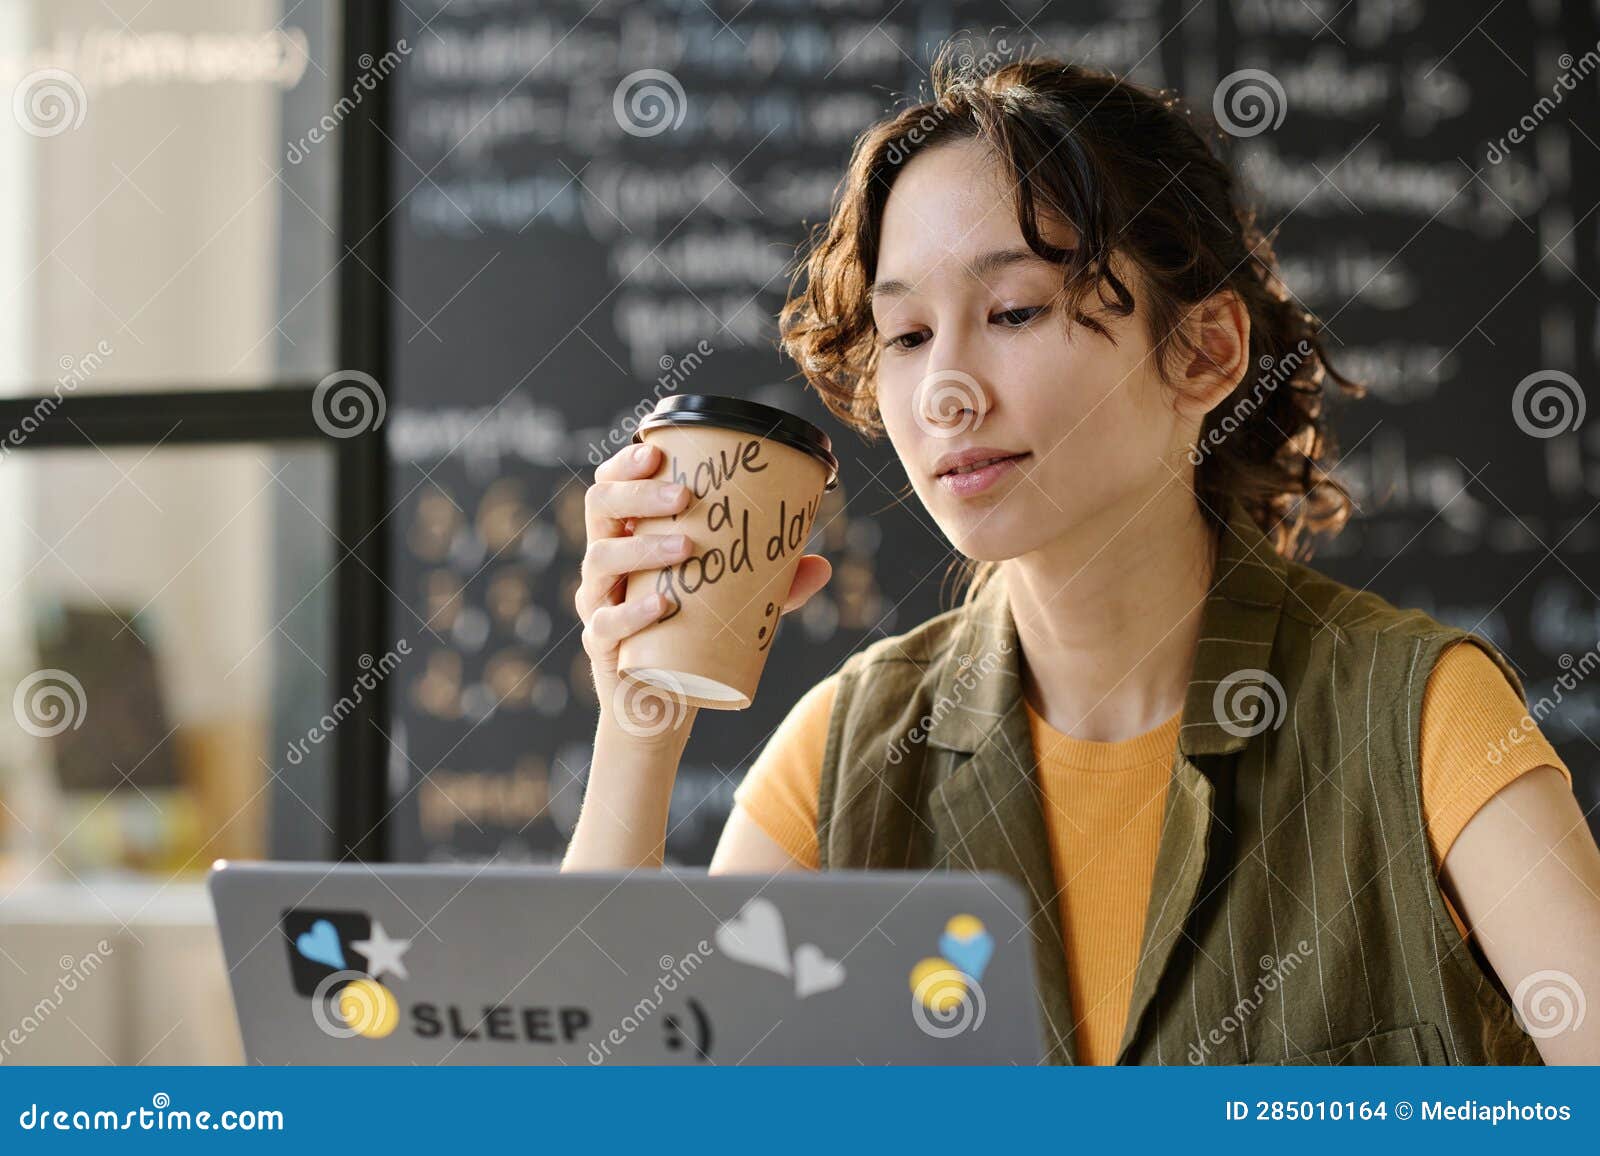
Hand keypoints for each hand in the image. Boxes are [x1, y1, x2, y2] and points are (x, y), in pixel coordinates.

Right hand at [575, 442, 832, 733]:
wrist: (664, 699)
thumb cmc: (692, 633)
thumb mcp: (734, 602)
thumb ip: (775, 584)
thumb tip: (823, 566)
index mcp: (627, 536)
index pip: (611, 485)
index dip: (625, 464)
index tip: (657, 450)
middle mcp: (604, 561)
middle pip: (600, 507)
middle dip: (638, 493)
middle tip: (684, 496)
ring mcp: (597, 600)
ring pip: (601, 559)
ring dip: (642, 547)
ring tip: (686, 546)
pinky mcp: (601, 643)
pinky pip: (605, 623)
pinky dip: (632, 612)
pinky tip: (662, 605)